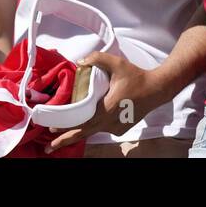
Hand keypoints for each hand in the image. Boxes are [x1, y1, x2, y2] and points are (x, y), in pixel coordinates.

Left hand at [45, 52, 167, 151]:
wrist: (157, 89)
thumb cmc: (137, 77)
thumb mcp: (118, 63)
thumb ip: (98, 59)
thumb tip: (80, 62)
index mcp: (108, 108)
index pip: (83, 122)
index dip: (67, 128)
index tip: (51, 130)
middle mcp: (110, 121)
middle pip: (84, 133)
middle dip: (65, 140)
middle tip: (49, 147)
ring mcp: (116, 127)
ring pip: (93, 131)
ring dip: (78, 132)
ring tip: (63, 135)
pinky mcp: (120, 129)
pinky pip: (102, 129)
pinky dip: (92, 127)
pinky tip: (85, 124)